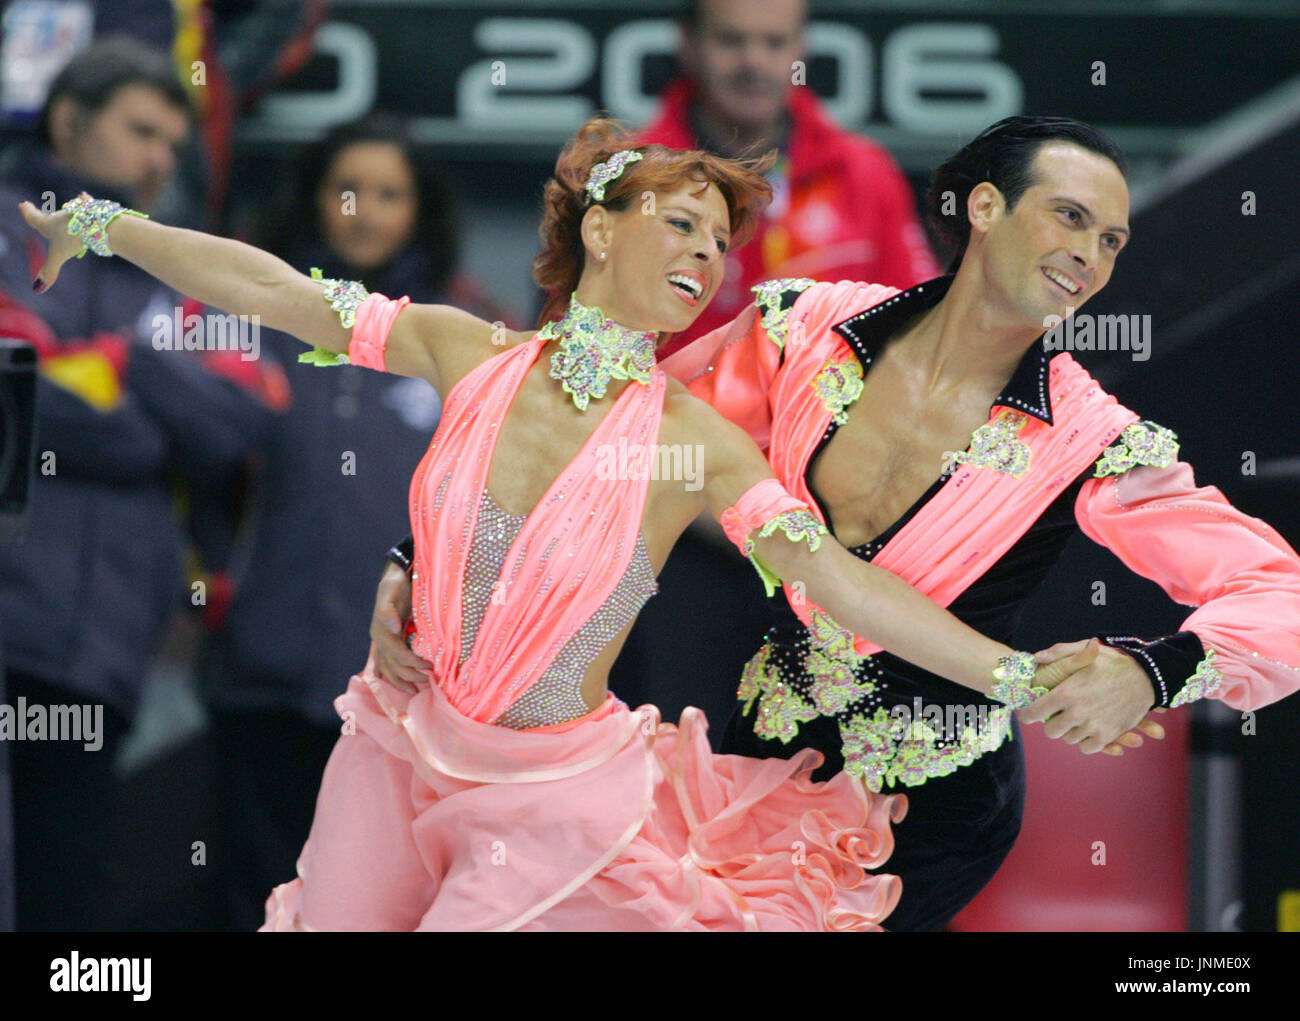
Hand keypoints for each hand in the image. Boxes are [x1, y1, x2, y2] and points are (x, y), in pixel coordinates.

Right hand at [18, 195, 85, 291]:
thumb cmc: (74, 238)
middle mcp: (61, 216)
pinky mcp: (92, 210)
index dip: (28, 213)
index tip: (23, 205)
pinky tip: (84, 196)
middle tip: (28, 206)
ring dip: (62, 210)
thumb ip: (49, 271)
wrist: (96, 223)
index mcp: (48, 225)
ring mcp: (77, 212)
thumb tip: (37, 289)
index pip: (35, 219)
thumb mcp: (58, 256)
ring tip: (63, 208)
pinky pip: (87, 205)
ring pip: (67, 211)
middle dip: (38, 213)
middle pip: (48, 216)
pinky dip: (85, 202)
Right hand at [369, 562, 428, 694]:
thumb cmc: (395, 584)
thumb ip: (388, 610)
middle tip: (428, 682)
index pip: (398, 655)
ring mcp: (381, 642)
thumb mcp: (390, 591)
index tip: (430, 667)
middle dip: (410, 677)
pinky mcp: (387, 641)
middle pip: (393, 666)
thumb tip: (393, 627)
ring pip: (387, 669)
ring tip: (414, 691)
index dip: (414, 663)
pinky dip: (392, 676)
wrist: (395, 576)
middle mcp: (380, 640)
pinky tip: (399, 684)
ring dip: (400, 682)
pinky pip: (386, 664)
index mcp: (381, 631)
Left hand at [1020, 640, 1158, 753]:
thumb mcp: (1085, 649)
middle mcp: (1076, 713)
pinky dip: (1085, 740)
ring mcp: (1092, 727)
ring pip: (1068, 739)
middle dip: (1051, 722)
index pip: (1034, 713)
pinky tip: (1088, 728)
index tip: (1029, 714)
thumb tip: (1037, 657)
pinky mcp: (1107, 736)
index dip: (1028, 714)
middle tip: (1058, 714)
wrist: (1148, 677)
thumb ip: (1059, 652)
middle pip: (1050, 731)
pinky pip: (1086, 748)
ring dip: (1070, 730)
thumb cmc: (1114, 662)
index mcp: (1066, 693)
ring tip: (1078, 717)